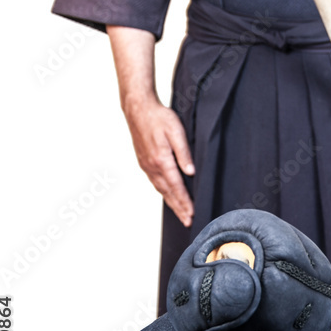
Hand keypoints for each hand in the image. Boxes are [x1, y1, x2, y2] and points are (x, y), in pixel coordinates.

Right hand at [125, 99, 195, 226]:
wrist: (138, 108)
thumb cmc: (159, 117)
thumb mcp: (176, 131)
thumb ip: (183, 152)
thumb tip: (190, 172)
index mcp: (161, 160)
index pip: (176, 187)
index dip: (185, 202)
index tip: (192, 214)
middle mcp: (152, 166)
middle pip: (168, 193)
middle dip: (179, 209)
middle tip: (189, 222)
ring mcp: (146, 165)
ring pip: (161, 189)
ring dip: (172, 203)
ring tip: (181, 214)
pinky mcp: (144, 162)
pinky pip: (155, 182)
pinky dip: (164, 192)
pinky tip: (169, 196)